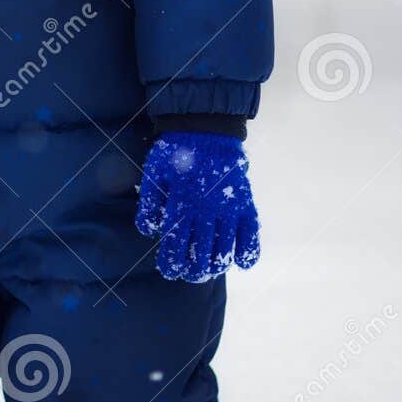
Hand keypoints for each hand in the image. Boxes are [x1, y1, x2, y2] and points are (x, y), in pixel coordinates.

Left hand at [135, 130, 259, 281]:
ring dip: (216, 266)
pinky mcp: (246, 203)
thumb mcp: (154, 172)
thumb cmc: (176, 152)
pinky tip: (241, 261)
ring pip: (225, 250)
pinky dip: (249, 252)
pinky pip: (251, 234)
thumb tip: (150, 231)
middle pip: (201, 254)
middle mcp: (207, 210)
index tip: (169, 271)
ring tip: (209, 270)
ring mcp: (229, 208)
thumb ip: (149, 203)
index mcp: (182, 203)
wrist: (207, 128)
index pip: (177, 245)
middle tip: (189, 273)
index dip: (172, 264)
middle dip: (193, 271)